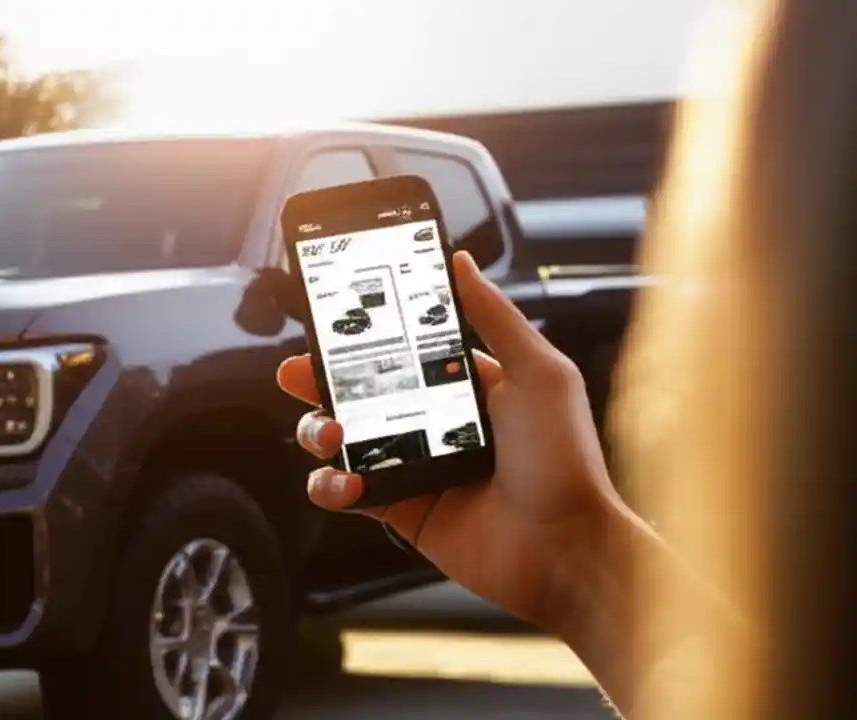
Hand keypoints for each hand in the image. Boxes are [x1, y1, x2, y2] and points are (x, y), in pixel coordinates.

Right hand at [276, 252, 630, 630]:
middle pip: (358, 392)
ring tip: (332, 433)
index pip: (400, 351)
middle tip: (298, 372)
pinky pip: (345, 492)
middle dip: (320, 380)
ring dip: (319, 431)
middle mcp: (434, 424)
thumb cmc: (565, 460)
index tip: (330, 321)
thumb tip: (459, 261)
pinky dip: (332, 485)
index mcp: (464, 386)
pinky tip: (348, 482)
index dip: (362, 338)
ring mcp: (414, 467)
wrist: (565, 549)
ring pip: (341, 440)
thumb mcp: (538, 372)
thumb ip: (495, 316)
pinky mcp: (400, 510)